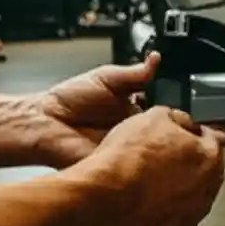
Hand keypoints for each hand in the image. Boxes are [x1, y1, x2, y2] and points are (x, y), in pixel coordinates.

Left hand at [28, 53, 161, 167]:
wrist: (45, 122)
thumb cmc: (69, 100)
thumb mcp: (105, 78)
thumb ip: (133, 72)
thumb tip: (156, 59)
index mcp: (135, 108)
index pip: (167, 108)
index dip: (174, 106)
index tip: (178, 99)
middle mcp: (135, 130)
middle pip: (167, 130)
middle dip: (170, 124)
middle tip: (165, 115)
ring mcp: (129, 149)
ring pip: (157, 150)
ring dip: (158, 140)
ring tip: (149, 127)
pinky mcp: (120, 166)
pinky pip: (138, 165)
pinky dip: (142, 158)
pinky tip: (139, 145)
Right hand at [75, 106, 224, 225]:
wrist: (104, 195)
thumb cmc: (128, 159)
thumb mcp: (154, 116)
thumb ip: (177, 118)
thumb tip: (180, 122)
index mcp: (210, 159)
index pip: (209, 141)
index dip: (189, 134)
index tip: (177, 133)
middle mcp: (206, 192)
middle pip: (200, 173)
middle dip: (182, 164)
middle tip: (156, 155)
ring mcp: (188, 217)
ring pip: (184, 198)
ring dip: (170, 189)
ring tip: (142, 178)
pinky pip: (166, 219)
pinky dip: (155, 210)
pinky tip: (137, 198)